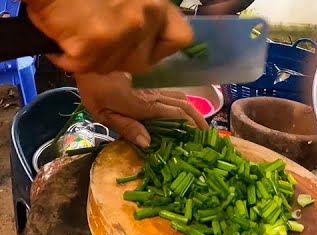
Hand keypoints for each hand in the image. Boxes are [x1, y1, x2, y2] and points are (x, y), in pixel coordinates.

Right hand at [22, 0, 191, 75]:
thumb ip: (137, 11)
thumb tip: (142, 36)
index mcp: (155, 0)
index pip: (179, 38)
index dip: (158, 46)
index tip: (141, 44)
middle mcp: (147, 15)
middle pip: (141, 60)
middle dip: (117, 55)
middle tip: (94, 39)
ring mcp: (122, 32)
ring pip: (111, 65)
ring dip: (91, 57)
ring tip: (72, 34)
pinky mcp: (94, 44)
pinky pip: (83, 66)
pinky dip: (67, 58)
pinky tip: (57, 41)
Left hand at [77, 73, 207, 146]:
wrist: (89, 60)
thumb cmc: (93, 88)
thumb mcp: (103, 112)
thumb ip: (126, 127)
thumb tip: (149, 143)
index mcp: (144, 105)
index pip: (177, 116)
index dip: (191, 127)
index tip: (200, 140)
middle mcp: (154, 96)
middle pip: (185, 107)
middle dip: (198, 121)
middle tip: (207, 135)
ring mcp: (154, 88)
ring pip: (182, 98)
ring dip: (194, 112)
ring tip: (201, 125)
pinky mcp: (151, 83)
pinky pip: (173, 93)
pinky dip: (185, 103)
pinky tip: (186, 110)